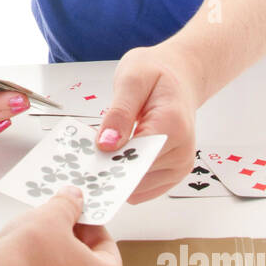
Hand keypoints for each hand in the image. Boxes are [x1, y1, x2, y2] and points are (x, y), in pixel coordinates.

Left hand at [94, 41, 203, 201]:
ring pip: (137, 189)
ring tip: (106, 151)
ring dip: (116, 176)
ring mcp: (179, 166)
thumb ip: (119, 113)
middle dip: (108, 169)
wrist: (180, 78)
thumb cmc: (157, 74)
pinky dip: (125, 180)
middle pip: (135, 177)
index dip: (107, 162)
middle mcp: (181, 151)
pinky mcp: (173, 174)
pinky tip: (115, 161)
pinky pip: (142, 191)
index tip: (85, 159)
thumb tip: (106, 143)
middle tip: (88, 153)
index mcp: (172, 126)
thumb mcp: (131, 80)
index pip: (135, 159)